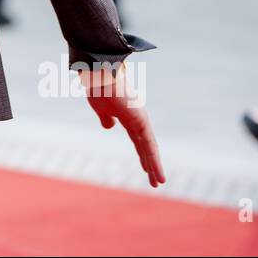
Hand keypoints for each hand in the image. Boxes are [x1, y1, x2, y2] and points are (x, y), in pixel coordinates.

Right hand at [80, 66, 165, 187]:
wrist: (100, 73)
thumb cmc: (98, 87)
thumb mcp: (99, 108)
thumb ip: (105, 118)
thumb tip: (109, 127)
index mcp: (128, 117)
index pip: (138, 140)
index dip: (142, 154)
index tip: (146, 168)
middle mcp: (137, 119)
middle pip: (146, 146)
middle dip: (150, 163)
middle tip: (156, 181)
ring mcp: (140, 120)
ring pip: (149, 148)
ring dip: (154, 166)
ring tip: (159, 183)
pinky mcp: (141, 121)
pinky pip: (149, 144)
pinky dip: (153, 159)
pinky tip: (156, 172)